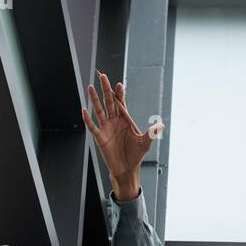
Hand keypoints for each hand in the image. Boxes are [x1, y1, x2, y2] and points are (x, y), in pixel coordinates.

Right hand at [81, 71, 163, 199]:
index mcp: (125, 120)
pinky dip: (87, 118)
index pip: (121, 103)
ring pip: (99, 110)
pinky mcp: (100, 137)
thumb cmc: (135, 155)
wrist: (126, 169)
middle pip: (109, 102)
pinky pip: (92, 126)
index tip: (119, 84)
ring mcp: (106, 128)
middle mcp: (114, 121)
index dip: (120, 94)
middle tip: (102, 76)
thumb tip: (161, 124)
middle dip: (106, 89)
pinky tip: (83, 110)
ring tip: (90, 87)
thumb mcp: (145, 143)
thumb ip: (151, 133)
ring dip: (94, 99)